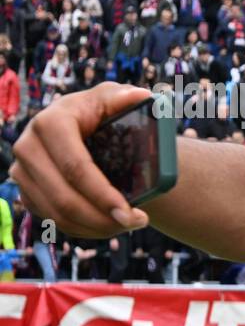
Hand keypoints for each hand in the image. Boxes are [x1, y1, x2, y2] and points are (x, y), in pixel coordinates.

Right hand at [12, 83, 152, 237]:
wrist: (84, 128)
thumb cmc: (102, 111)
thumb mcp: (113, 99)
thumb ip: (125, 98)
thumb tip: (141, 97)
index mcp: (50, 122)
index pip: (75, 167)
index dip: (102, 194)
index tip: (130, 212)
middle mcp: (27, 146)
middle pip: (63, 197)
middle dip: (102, 218)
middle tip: (136, 222)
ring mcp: (22, 171)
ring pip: (57, 214)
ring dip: (96, 227)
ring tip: (128, 224)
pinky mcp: (26, 190)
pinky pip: (53, 221)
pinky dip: (83, 229)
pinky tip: (108, 225)